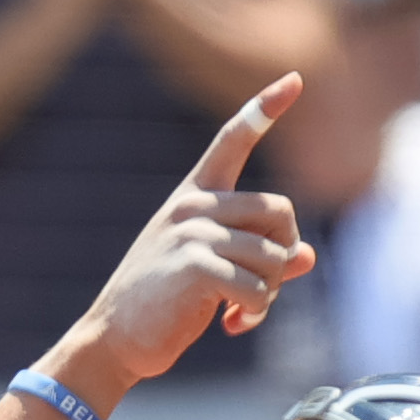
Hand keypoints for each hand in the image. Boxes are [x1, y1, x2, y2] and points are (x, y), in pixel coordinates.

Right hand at [49, 72, 315, 390]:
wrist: (112, 340)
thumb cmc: (159, 306)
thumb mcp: (209, 272)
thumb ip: (257, 257)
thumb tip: (307, 256)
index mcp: (193, 197)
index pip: (232, 140)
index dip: (265, 107)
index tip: (295, 79)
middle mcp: (194, 207)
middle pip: (279, 210)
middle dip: (283, 254)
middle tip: (262, 288)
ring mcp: (193, 234)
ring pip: (275, 256)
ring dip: (270, 293)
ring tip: (243, 312)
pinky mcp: (197, 268)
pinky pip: (258, 288)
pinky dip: (255, 313)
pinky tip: (233, 325)